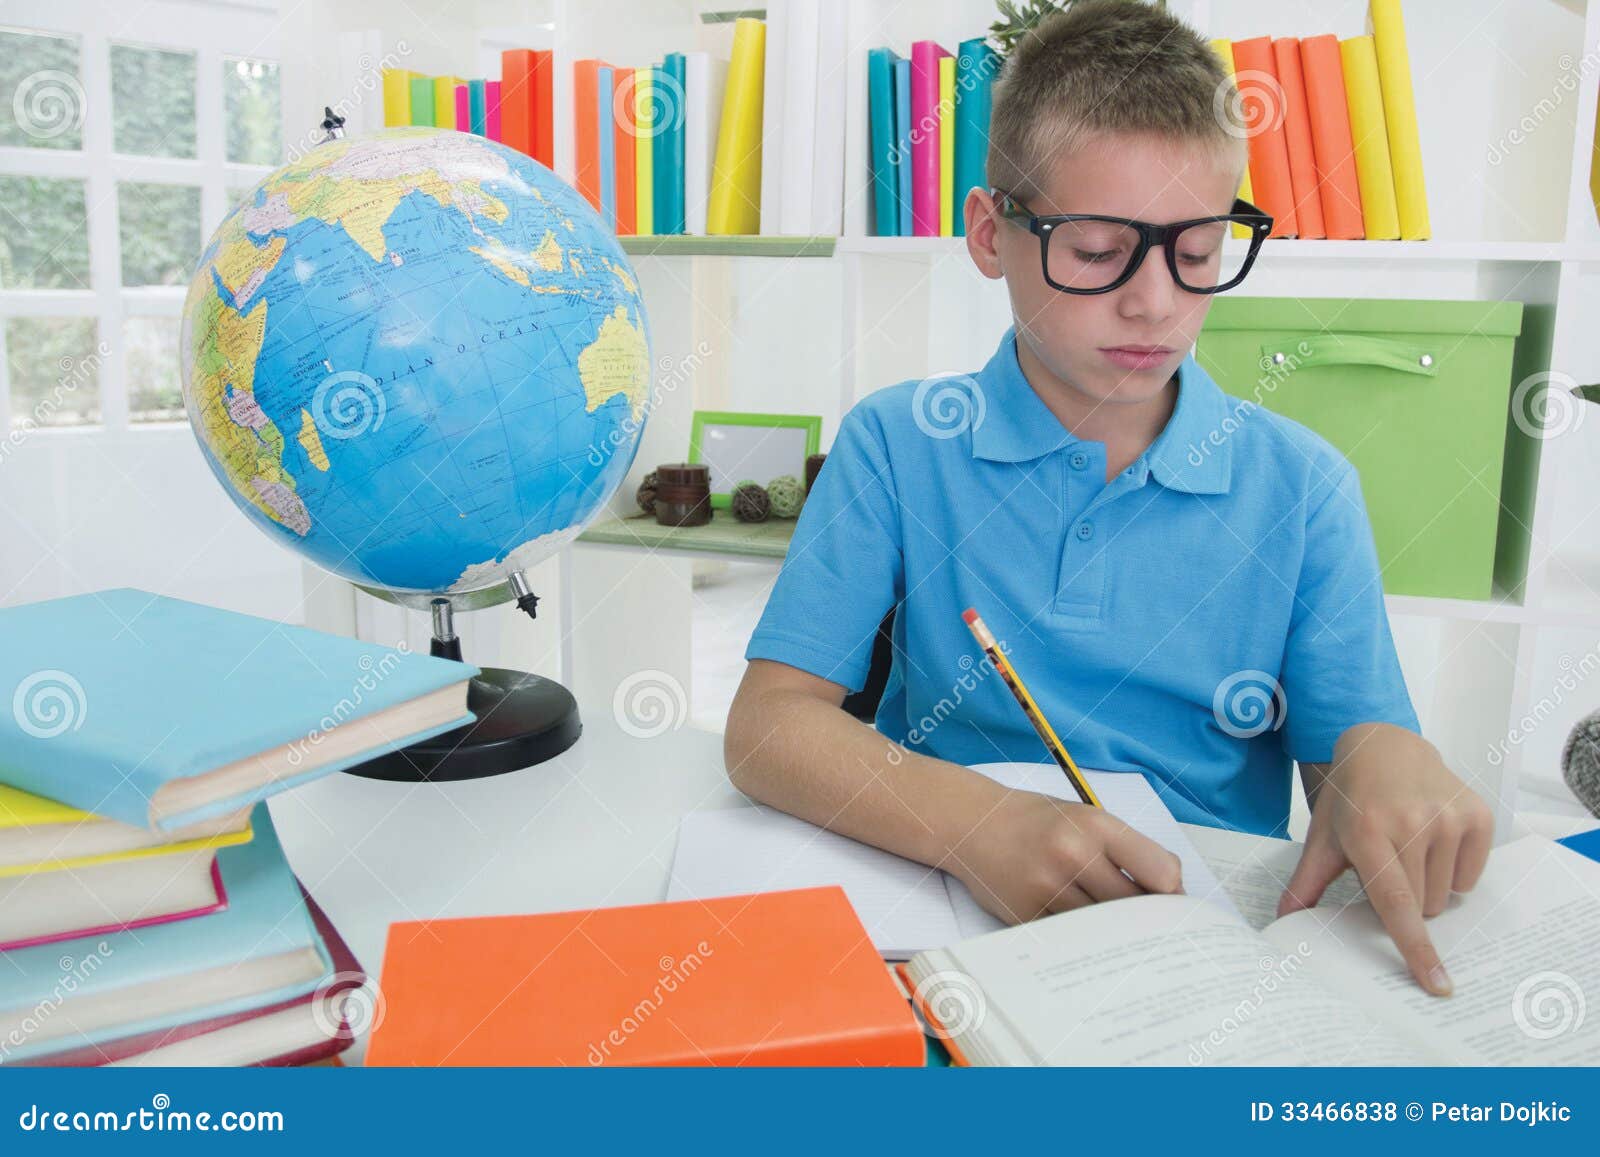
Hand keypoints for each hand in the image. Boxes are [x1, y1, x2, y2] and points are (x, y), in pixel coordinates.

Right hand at [949, 787, 1183, 924]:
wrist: (972, 823)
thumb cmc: (1037, 820)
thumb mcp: (1084, 816)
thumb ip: (1126, 849)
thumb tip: (1171, 893)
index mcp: (1095, 825)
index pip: (1161, 872)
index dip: (1172, 893)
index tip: (1171, 902)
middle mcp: (1072, 854)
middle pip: (1135, 907)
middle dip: (1147, 918)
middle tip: (1151, 926)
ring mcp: (1046, 887)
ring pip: (1103, 927)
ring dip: (1113, 931)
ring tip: (1114, 927)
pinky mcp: (1025, 914)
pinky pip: (1070, 937)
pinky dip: (1080, 937)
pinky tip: (1079, 928)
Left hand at [1279, 723, 1494, 995]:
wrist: (1385, 747)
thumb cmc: (1351, 800)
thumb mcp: (1323, 839)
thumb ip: (1306, 885)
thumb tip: (1284, 924)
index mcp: (1368, 833)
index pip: (1396, 903)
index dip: (1415, 947)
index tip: (1436, 984)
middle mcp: (1412, 823)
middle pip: (1421, 907)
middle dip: (1404, 899)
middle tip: (1389, 863)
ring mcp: (1448, 817)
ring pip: (1446, 895)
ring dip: (1427, 885)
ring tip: (1409, 849)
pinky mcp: (1478, 813)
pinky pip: (1470, 876)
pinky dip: (1452, 870)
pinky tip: (1433, 840)